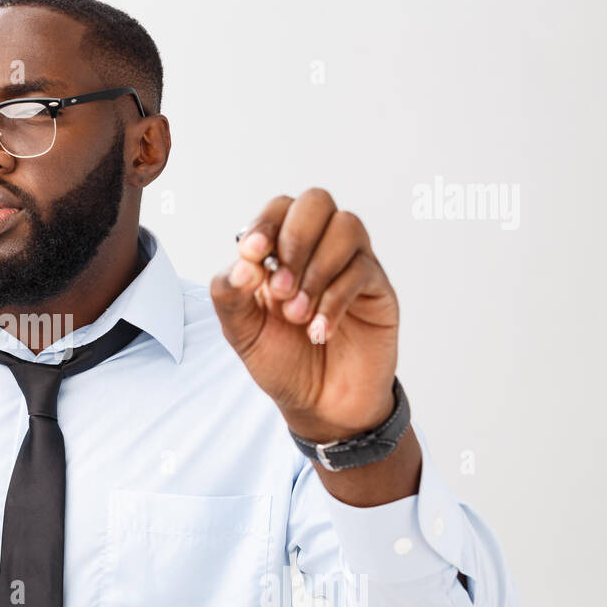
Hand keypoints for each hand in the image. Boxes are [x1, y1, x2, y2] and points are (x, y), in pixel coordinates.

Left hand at [210, 189, 399, 443]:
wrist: (320, 405)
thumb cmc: (281, 361)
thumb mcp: (241, 332)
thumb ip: (230, 295)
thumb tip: (243, 262)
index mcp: (281, 250)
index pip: (279, 208)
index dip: (266, 223)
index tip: (253, 255)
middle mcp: (318, 249)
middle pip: (316, 201)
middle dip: (295, 239)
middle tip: (281, 289)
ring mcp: (351, 265)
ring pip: (346, 227)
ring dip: (316, 270)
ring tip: (298, 316)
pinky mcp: (377, 289)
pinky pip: (363, 270)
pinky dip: (334, 300)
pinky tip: (318, 332)